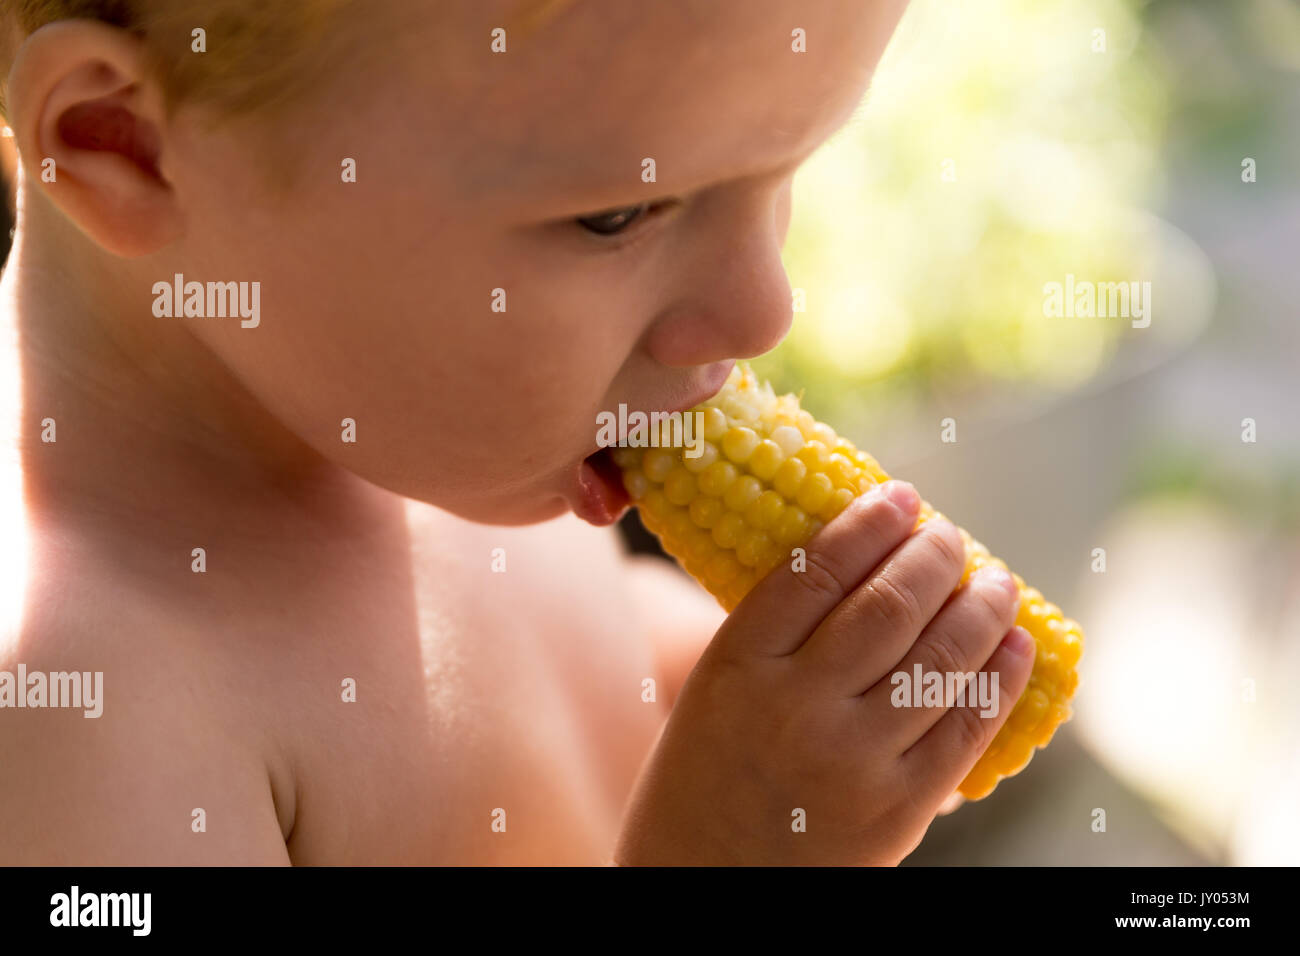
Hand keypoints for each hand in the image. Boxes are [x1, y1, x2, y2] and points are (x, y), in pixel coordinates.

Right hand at [613, 480, 1033, 864]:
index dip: (869, 524)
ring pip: (937, 659)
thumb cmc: (704, 778)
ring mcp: (852, 761)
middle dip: (933, 556)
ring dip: (981, 607)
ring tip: (997, 581)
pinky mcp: (897, 810)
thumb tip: (865, 564)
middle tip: (949, 535)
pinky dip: (999, 677)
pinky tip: (1014, 644)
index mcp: (737, 666)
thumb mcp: (714, 692)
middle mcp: (796, 707)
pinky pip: (963, 727)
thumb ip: (777, 635)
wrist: (707, 889)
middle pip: (886, 606)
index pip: (816, 570)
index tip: (901, 496)